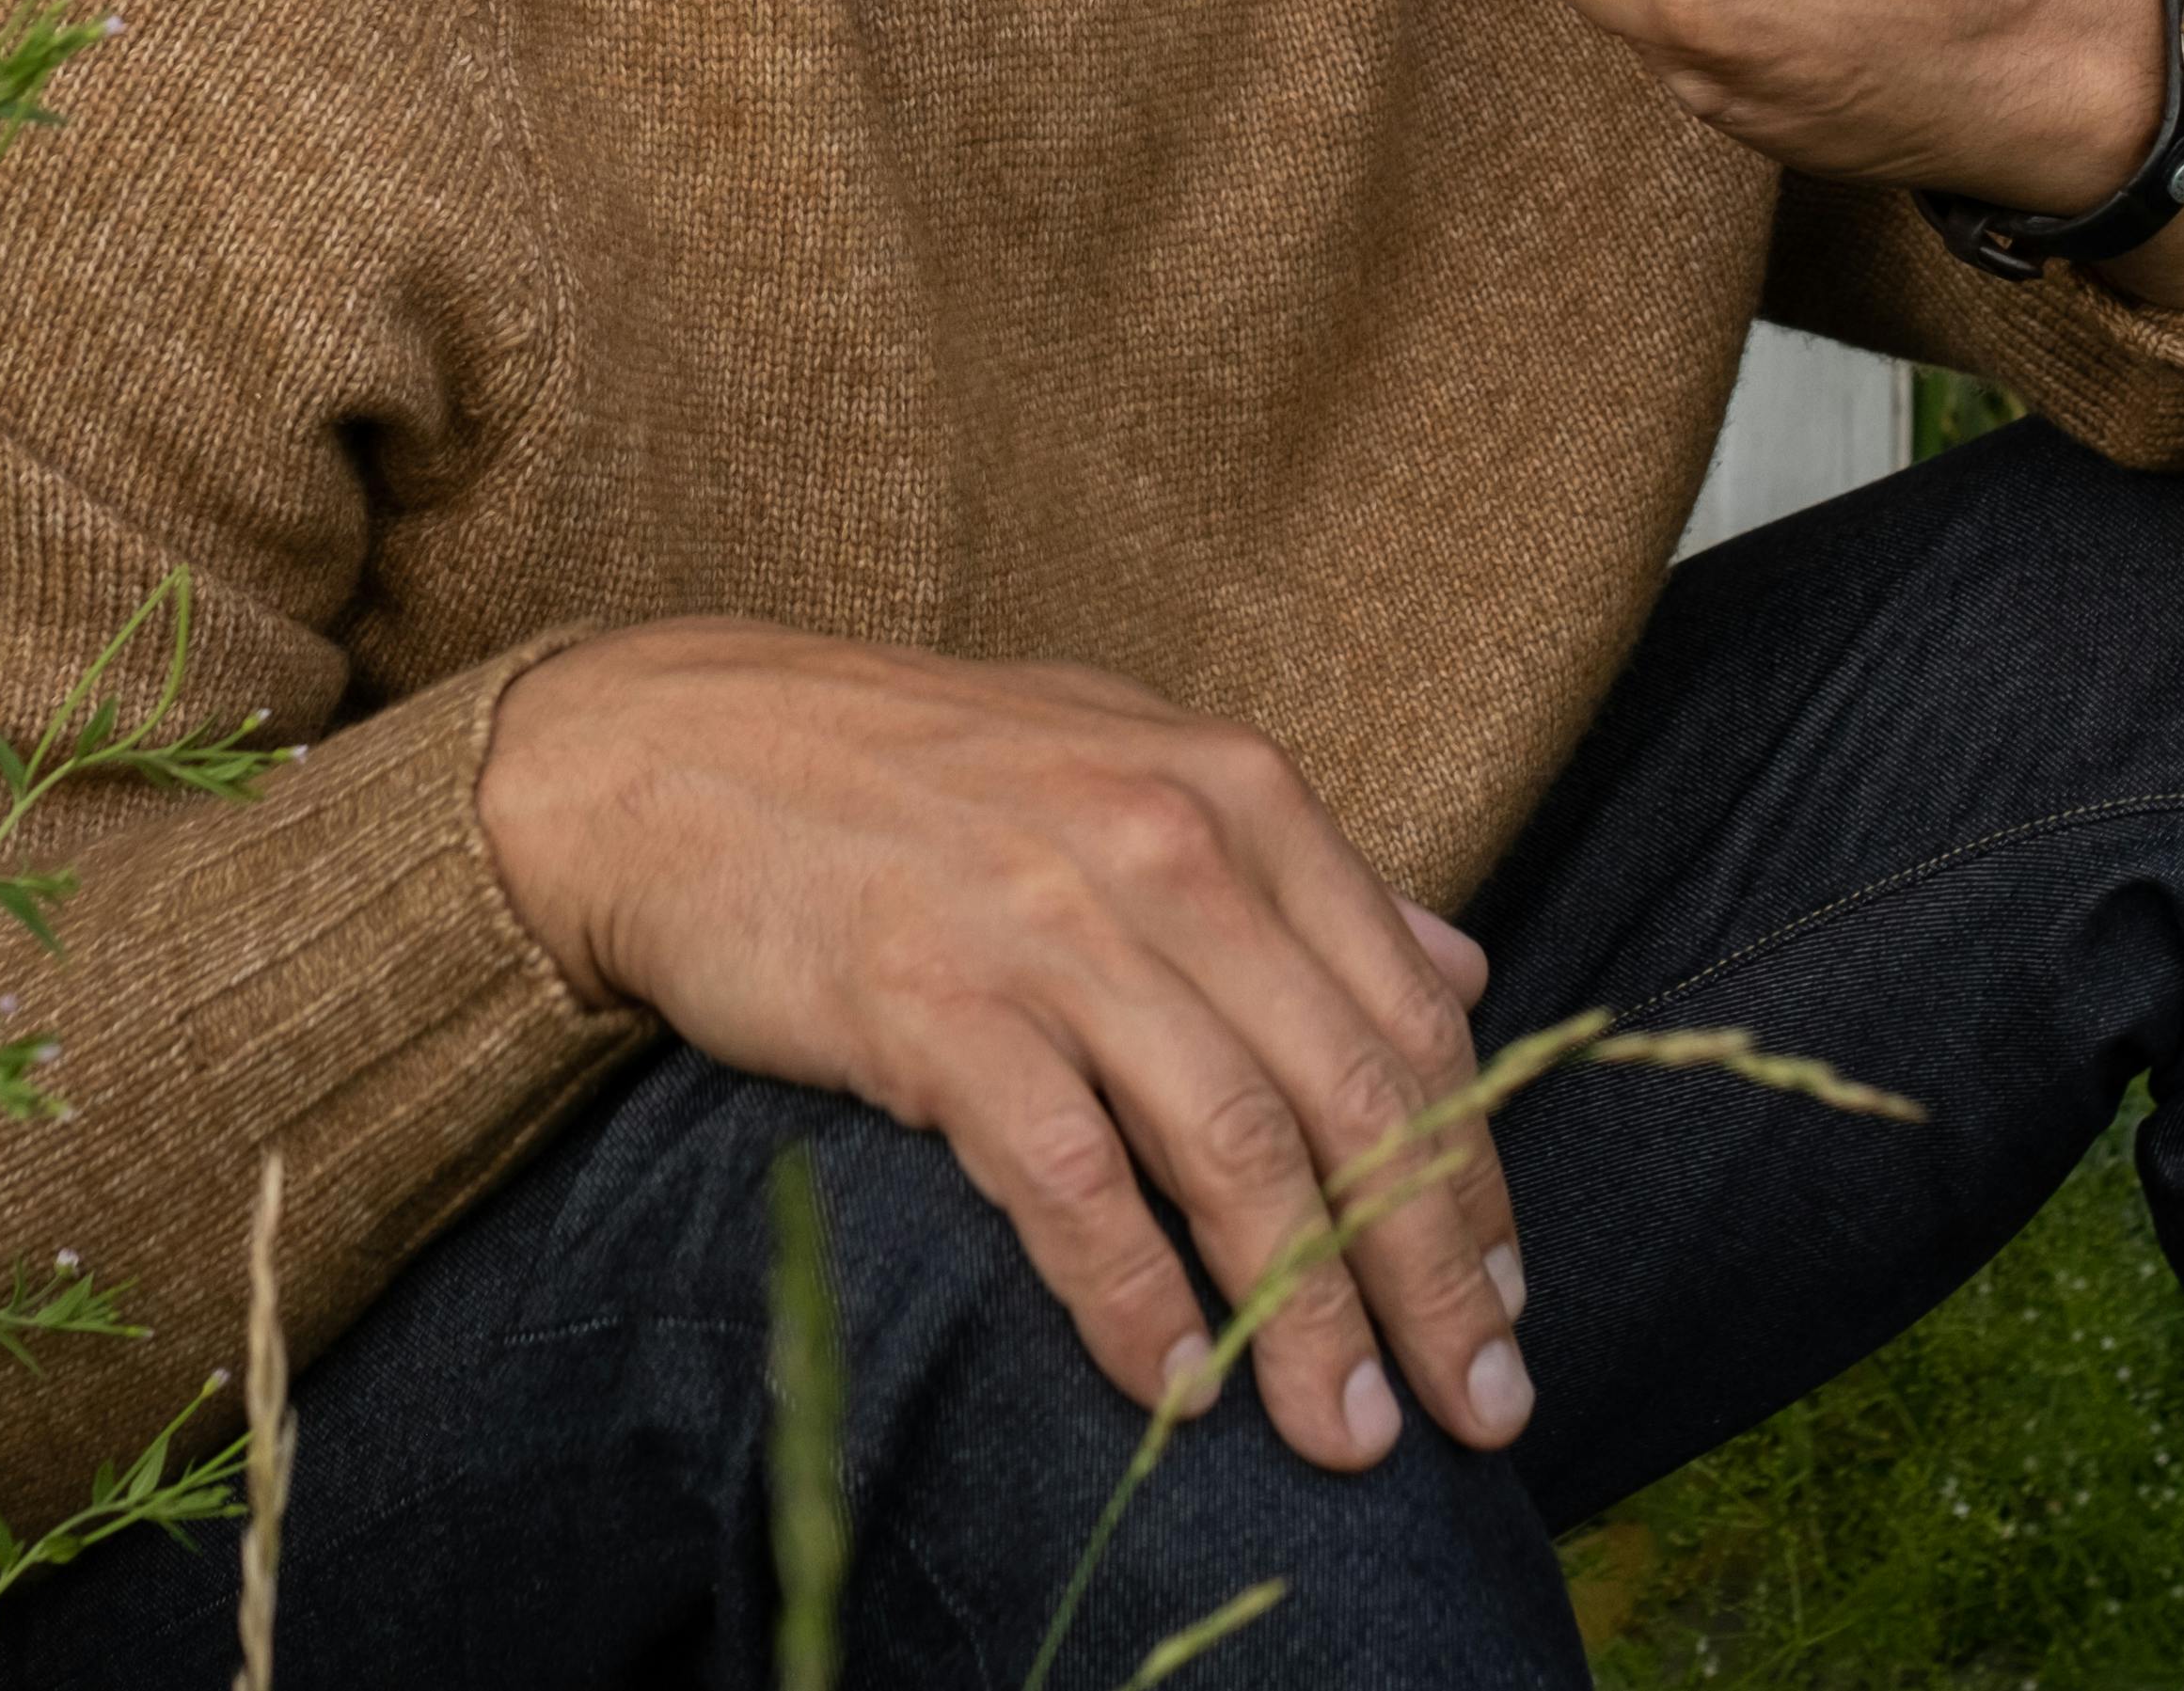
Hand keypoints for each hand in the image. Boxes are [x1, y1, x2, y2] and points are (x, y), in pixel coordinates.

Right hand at [476, 623, 1527, 1474]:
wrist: (679, 750)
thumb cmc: (917, 773)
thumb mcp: (1136, 767)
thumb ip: (1299, 878)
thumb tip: (1460, 970)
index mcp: (1241, 794)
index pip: (1411, 1014)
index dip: (1473, 1172)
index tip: (1505, 1296)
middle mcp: (1171, 850)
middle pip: (1354, 1096)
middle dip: (1430, 1274)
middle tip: (1480, 1406)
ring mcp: (1052, 925)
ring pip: (1236, 1151)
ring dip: (1306, 1316)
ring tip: (1346, 1433)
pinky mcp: (933, 1003)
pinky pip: (1071, 1181)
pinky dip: (1137, 1300)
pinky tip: (1177, 1390)